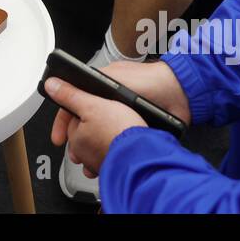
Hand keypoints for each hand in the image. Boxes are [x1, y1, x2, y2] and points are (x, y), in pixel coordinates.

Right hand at [49, 61, 190, 175]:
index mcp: (100, 88)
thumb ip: (88, 83)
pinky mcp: (134, 130)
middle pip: (85, 124)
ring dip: (92, 151)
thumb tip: (59, 82)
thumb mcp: (114, 78)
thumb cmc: (150, 81)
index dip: (64, 122)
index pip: (75, 105)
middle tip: (74, 154)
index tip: (59, 137)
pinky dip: (110, 153)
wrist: (180, 95)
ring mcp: (122, 118)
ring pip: (100, 137)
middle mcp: (109, 104)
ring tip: (89, 162)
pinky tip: (108, 160)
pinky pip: (118, 143)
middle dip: (77, 141)